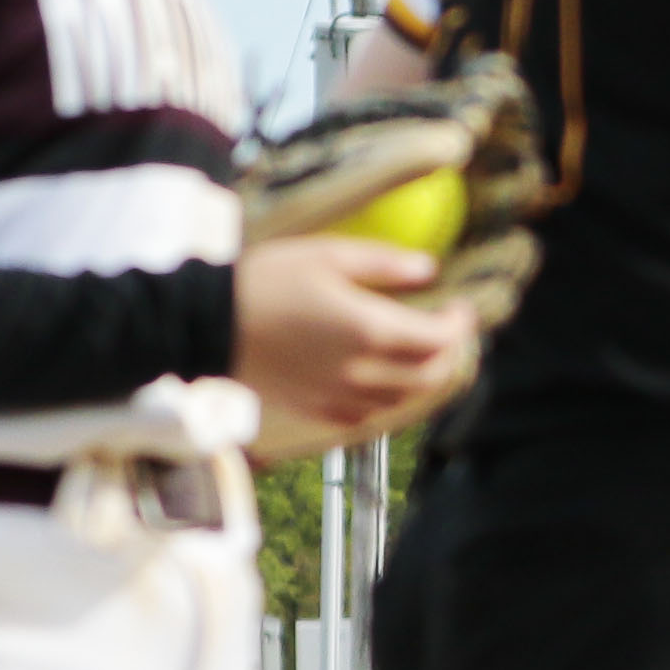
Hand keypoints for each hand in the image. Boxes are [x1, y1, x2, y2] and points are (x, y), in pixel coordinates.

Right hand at [233, 236, 472, 437]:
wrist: (209, 324)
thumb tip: (428, 270)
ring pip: (402, 399)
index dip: (460, 324)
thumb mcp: (329, 255)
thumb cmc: (266, 280)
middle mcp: (362, 372)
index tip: (459, 306)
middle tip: (447, 331)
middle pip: (430, 375)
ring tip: (417, 353)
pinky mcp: (316, 408)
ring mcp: (339, 396)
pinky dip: (385, 399)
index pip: (439, 339)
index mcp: (370, 330)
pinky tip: (378, 379)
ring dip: (421, 378)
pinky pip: (366, 415)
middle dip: (450, 354)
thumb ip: (384, 264)